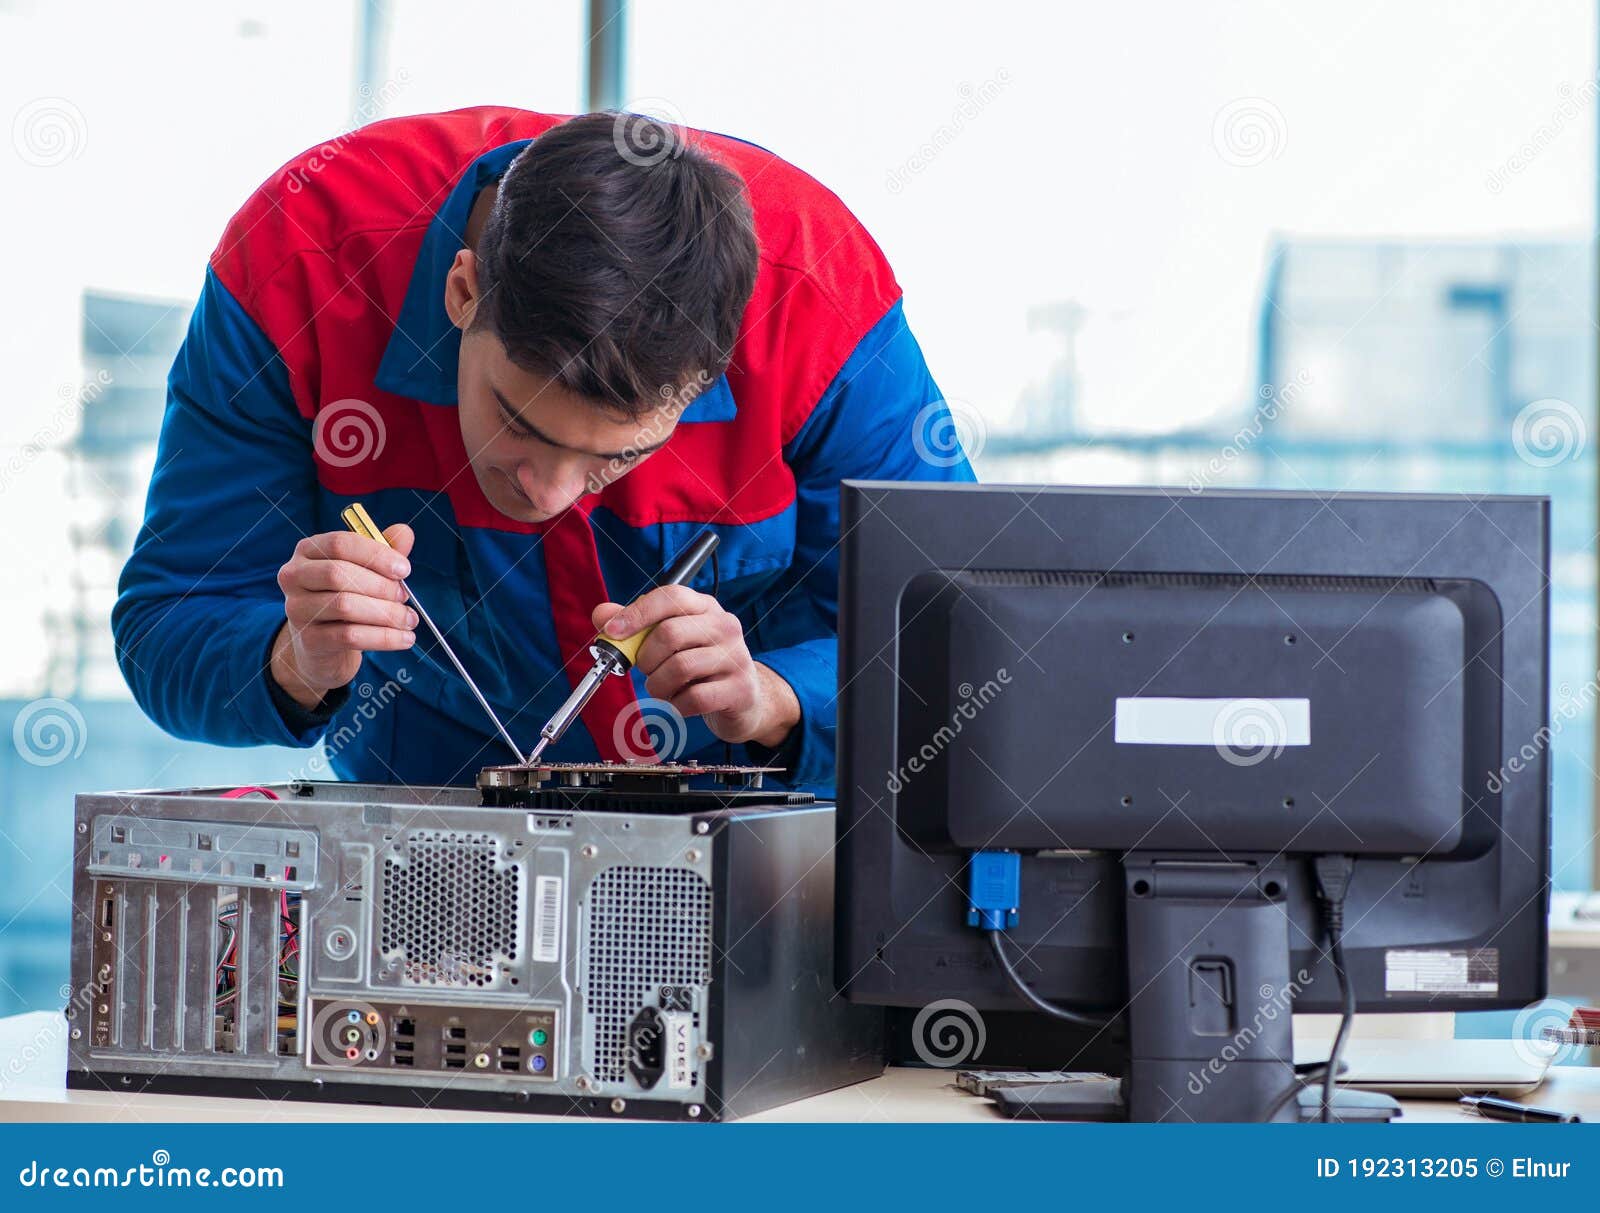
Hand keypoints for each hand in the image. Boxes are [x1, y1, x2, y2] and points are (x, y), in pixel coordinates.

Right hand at [271, 525, 417, 709]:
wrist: (325, 641)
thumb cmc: (347, 595)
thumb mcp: (366, 569)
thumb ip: (384, 550)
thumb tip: (405, 533)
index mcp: (309, 550)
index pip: (340, 544)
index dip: (376, 555)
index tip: (404, 570)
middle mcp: (295, 576)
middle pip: (338, 574)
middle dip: (380, 586)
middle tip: (405, 597)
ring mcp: (297, 609)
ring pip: (344, 606)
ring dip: (386, 613)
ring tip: (409, 619)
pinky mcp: (308, 639)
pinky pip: (349, 636)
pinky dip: (383, 637)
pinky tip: (405, 638)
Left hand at [591, 585, 799, 746]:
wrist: (746, 699)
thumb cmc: (701, 665)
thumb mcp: (670, 640)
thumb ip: (636, 626)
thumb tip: (601, 614)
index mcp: (705, 607)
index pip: (670, 596)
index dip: (637, 613)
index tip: (612, 632)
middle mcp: (724, 626)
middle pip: (669, 634)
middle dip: (646, 658)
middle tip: (646, 670)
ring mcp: (735, 657)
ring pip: (679, 668)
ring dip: (658, 685)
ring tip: (663, 688)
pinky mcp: (739, 689)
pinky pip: (693, 698)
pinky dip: (677, 704)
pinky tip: (681, 701)